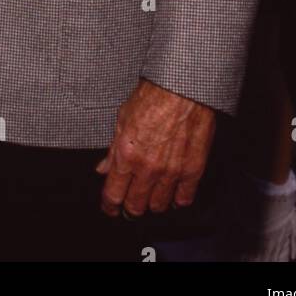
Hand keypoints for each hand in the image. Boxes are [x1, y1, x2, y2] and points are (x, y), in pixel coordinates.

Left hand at [96, 78, 215, 217]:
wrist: (182, 87)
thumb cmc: (152, 96)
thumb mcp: (122, 118)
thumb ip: (112, 149)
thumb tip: (103, 169)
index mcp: (126, 155)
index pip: (113, 194)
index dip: (109, 206)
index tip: (110, 208)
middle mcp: (147, 168)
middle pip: (135, 206)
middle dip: (130, 208)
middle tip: (130, 204)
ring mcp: (170, 171)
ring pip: (159, 206)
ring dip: (153, 204)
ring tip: (152, 197)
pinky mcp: (192, 170)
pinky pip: (184, 199)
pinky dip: (177, 200)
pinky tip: (174, 195)